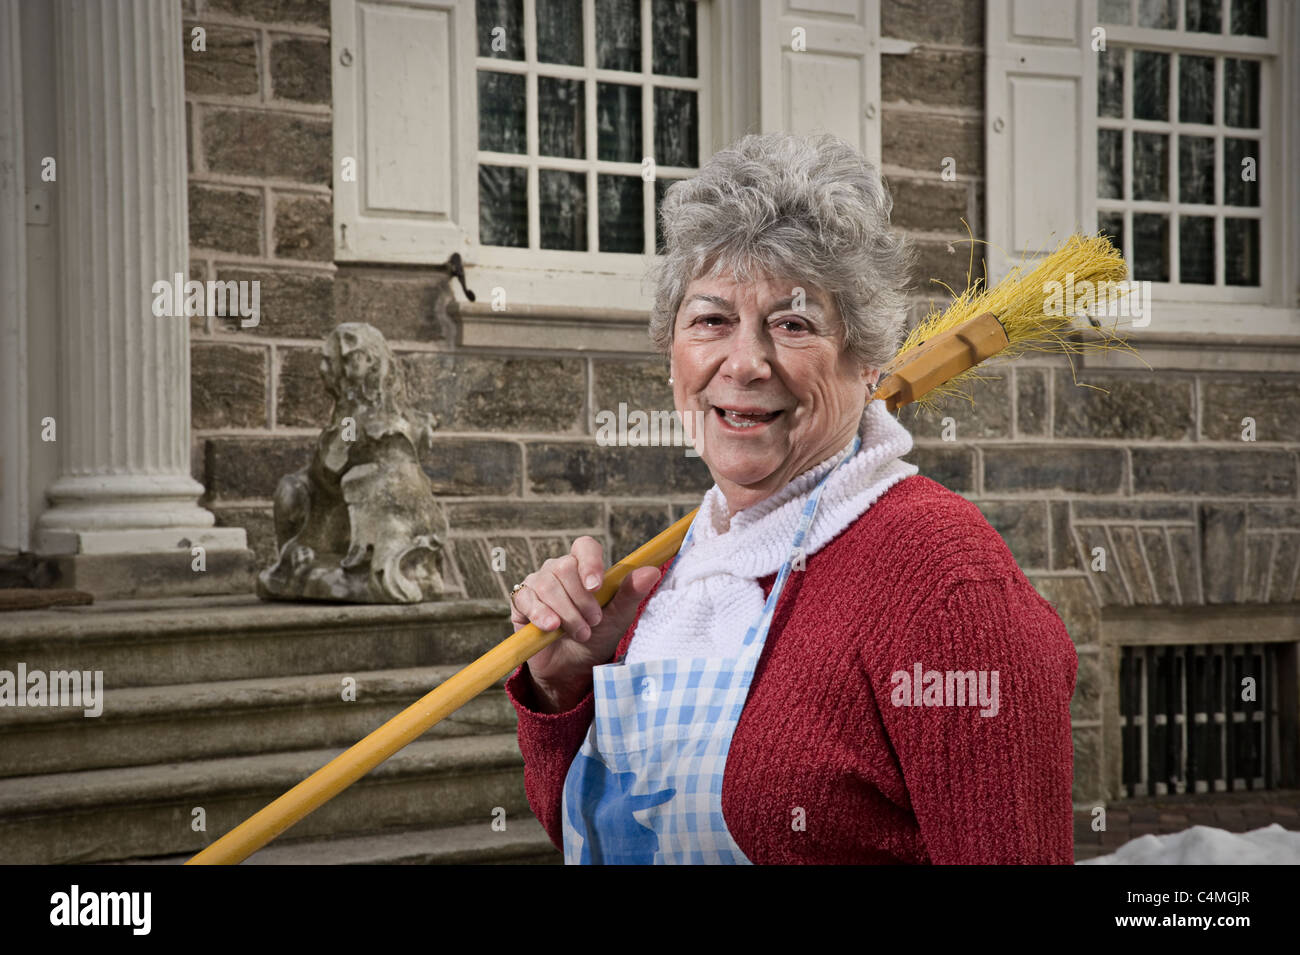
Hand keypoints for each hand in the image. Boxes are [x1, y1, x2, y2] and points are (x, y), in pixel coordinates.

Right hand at [510, 535, 662, 711]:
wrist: (572, 668)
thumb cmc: (598, 637)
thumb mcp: (618, 618)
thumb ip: (631, 593)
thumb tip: (652, 571)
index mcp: (585, 568)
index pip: (585, 546)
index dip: (589, 562)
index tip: (596, 586)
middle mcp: (560, 570)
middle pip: (565, 567)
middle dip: (581, 599)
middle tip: (593, 623)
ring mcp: (538, 583)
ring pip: (547, 584)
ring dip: (566, 612)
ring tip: (579, 633)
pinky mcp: (521, 601)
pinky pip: (525, 598)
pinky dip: (540, 613)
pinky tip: (551, 627)